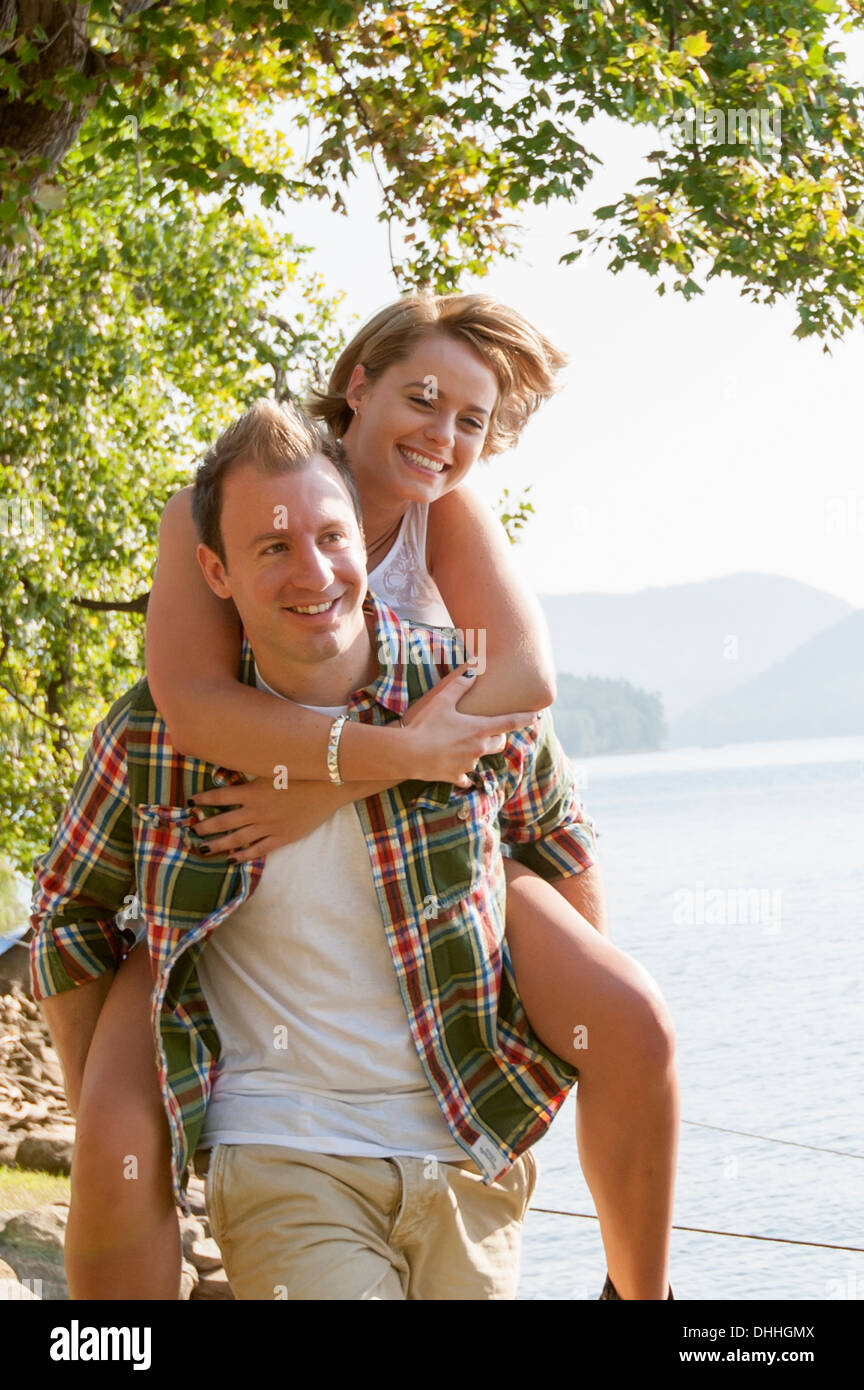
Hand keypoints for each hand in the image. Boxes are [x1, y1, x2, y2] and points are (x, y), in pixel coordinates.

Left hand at [189, 777, 351, 862]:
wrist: (329, 787)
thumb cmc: (302, 772)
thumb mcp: (272, 767)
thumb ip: (251, 772)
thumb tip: (231, 771)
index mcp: (252, 791)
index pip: (219, 796)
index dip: (203, 800)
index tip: (190, 803)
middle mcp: (256, 811)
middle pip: (223, 821)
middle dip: (204, 827)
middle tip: (191, 831)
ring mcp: (269, 826)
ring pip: (237, 839)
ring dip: (218, 844)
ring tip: (204, 849)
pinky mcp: (282, 837)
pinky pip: (258, 850)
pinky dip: (244, 856)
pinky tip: (232, 859)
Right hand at [399, 664, 539, 787]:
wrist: (406, 753)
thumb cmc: (424, 724)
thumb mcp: (441, 699)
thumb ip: (459, 684)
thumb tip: (473, 668)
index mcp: (478, 728)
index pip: (509, 722)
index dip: (525, 718)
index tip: (537, 716)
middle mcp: (478, 748)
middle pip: (499, 743)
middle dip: (499, 737)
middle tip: (492, 731)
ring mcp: (467, 764)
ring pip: (481, 759)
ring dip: (477, 752)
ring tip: (463, 746)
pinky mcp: (454, 776)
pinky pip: (465, 777)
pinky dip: (463, 772)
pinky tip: (456, 768)